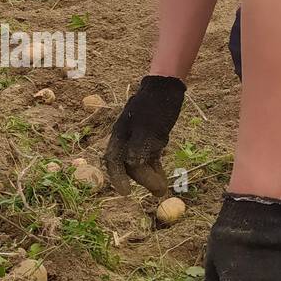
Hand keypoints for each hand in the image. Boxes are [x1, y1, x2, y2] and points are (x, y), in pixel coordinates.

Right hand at [104, 74, 185, 193]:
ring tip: (163, 188)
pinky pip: (150, 158)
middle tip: (158, 190)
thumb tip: (132, 165)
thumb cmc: (155, 106)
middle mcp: (126, 139)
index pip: (114, 160)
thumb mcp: (148, 126)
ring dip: (150, 177)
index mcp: (120, 134)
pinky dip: (156, 169)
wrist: (166, 87)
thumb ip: (139, 146)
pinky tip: (163, 178)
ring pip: (140, 163)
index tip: (125, 193)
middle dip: (141, 179)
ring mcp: (138, 139)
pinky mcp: (151, 139)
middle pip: (128, 165)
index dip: (117, 178)